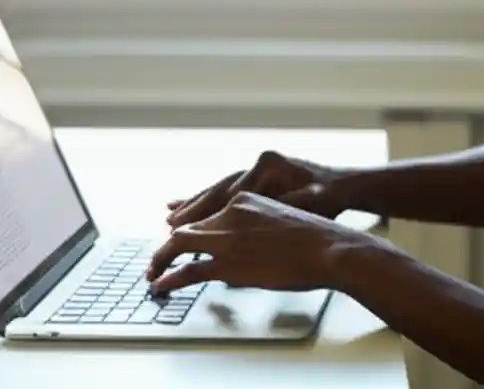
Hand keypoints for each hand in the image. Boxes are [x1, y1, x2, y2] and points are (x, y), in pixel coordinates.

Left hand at [147, 192, 371, 293]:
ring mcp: (225, 238)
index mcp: (243, 200)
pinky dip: (170, 276)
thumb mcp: (281, 219)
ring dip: (161, 259)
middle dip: (168, 243)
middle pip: (187, 226)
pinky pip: (188, 269)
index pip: (206, 211)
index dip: (188, 225)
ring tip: (152, 272)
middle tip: (157, 257)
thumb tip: (247, 242)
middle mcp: (228, 213)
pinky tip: (161, 284)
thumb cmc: (317, 240)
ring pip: (179, 244)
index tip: (175, 232)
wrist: (330, 248)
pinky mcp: (226, 262)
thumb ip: (256, 227)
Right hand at [166, 150, 349, 228]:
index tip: (188, 225)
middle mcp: (257, 165)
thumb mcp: (310, 205)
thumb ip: (277, 211)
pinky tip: (186, 205)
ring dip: (194, 204)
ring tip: (170, 215)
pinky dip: (207, 200)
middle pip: (218, 188)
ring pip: (218, 189)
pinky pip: (225, 190)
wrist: (347, 186)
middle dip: (193, 208)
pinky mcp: (255, 179)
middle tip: (169, 223)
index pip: (230, 192)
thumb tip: (252, 218)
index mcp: (268, 167)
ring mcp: (254, 171)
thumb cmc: (332, 198)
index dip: (208, 211)